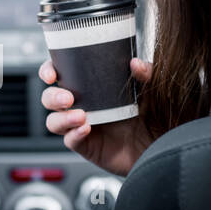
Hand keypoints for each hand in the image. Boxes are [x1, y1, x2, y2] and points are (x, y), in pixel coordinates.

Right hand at [39, 57, 153, 176]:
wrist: (162, 146)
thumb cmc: (154, 114)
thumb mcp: (152, 89)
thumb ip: (146, 74)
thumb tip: (135, 63)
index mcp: (90, 87)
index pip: (61, 74)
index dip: (49, 71)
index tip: (51, 73)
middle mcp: (82, 105)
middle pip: (49, 99)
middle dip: (52, 97)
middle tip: (68, 98)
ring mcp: (82, 126)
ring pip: (54, 121)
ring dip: (62, 118)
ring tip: (80, 116)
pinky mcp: (87, 146)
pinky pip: (70, 140)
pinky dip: (74, 134)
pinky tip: (85, 129)